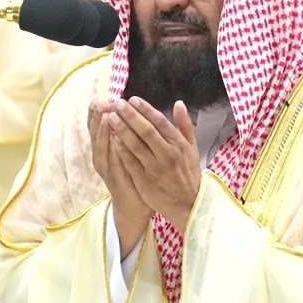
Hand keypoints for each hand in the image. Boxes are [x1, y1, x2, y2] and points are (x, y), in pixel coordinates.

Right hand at [90, 100, 151, 257]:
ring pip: (99, 144)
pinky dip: (109, 148)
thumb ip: (127, 134)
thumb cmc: (135, 177)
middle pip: (95, 132)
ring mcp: (105, 167)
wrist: (135, 206)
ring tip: (103, 114)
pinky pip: (109, 160)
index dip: (99, 111)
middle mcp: (102, 156)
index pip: (100, 125)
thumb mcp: (130, 153)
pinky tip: (111, 137)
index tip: (102, 96)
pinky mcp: (111, 178)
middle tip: (98, 101)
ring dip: (101, 129)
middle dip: (96, 116)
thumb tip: (128, 113)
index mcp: (107, 148)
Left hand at [107, 97, 200, 233]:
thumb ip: (185, 125)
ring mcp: (155, 168)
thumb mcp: (192, 148)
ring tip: (111, 117)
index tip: (132, 99)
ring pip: (135, 145)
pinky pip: (130, 162)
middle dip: (130, 115)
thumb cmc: (188, 173)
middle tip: (117, 103)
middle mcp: (168, 154)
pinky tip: (112, 139)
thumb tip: (179, 103)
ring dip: (121, 130)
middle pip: (146, 130)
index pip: (160, 122)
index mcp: (179, 144)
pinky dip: (121, 150)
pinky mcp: (145, 180)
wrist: (187, 204)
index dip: (145, 109)